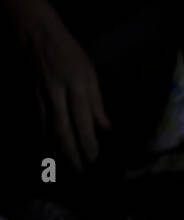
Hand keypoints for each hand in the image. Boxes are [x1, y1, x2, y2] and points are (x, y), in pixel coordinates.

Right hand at [7, 0, 109, 171]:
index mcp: (74, 85)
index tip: (94, 160)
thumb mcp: (88, 72)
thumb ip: (96, 102)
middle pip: (62, 130)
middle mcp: (54, 92)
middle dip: (71, 154)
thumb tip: (106, 128)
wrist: (32, 31)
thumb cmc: (66, 52)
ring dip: (55, 150)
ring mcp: (37, 94)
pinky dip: (42, 138)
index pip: (82, 122)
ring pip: (45, 129)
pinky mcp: (26, 95)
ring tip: (65, 168)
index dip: (88, 144)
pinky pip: (35, 122)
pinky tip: (48, 150)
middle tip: (80, 172)